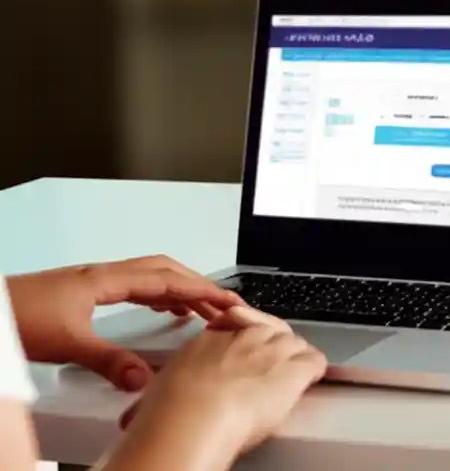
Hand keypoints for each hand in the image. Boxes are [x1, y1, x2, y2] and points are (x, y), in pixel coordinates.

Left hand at [6, 255, 241, 390]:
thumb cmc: (18, 317)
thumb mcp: (66, 344)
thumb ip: (108, 361)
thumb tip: (143, 378)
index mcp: (106, 280)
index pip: (167, 280)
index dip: (202, 290)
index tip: (229, 300)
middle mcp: (103, 275)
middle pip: (164, 271)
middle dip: (197, 286)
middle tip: (222, 306)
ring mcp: (93, 281)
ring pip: (149, 277)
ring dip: (178, 290)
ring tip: (199, 310)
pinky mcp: (83, 292)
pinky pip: (134, 286)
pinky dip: (156, 295)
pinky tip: (158, 309)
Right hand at [120, 307, 325, 458]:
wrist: (191, 419)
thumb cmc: (169, 412)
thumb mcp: (159, 390)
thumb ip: (167, 388)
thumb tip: (147, 408)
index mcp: (211, 338)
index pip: (238, 325)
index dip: (245, 343)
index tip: (244, 357)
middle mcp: (245, 336)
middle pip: (272, 330)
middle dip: (273, 349)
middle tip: (269, 370)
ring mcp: (273, 349)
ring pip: (296, 344)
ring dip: (293, 361)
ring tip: (288, 379)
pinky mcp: (294, 368)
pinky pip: (316, 361)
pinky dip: (314, 372)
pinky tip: (308, 382)